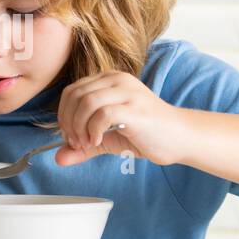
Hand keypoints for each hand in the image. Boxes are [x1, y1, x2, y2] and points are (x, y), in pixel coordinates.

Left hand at [55, 70, 185, 166]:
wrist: (180, 137)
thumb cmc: (146, 134)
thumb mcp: (107, 139)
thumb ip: (83, 146)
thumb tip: (58, 158)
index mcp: (108, 80)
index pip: (72, 91)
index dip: (64, 115)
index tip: (70, 136)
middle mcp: (117, 80)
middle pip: (74, 95)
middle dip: (68, 122)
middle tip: (77, 142)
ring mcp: (127, 92)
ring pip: (85, 102)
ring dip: (79, 127)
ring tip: (87, 143)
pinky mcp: (135, 108)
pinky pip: (102, 114)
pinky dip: (93, 130)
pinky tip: (98, 141)